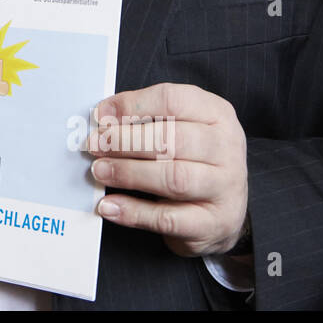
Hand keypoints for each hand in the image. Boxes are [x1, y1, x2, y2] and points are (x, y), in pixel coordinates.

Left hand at [84, 83, 248, 257]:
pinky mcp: (215, 223)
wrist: (222, 211)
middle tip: (95, 145)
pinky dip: (134, 212)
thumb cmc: (193, 160)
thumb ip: (146, 120)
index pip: (173, 100)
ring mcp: (225, 187)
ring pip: (174, 178)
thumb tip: (103, 118)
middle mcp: (227, 148)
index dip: (132, 105)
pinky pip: (169, 218)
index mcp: (216, 113)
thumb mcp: (180, 129)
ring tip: (100, 171)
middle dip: (125, 141)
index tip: (100, 115)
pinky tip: (110, 206)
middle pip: (172, 139)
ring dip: (129, 173)